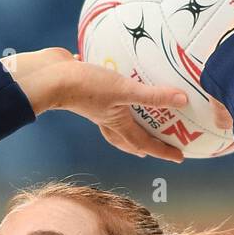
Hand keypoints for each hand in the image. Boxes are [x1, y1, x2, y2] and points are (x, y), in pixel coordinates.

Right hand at [3, 47, 187, 161]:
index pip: (144, 142)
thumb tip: (183, 100)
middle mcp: (106, 117)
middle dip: (140, 145)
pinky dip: (111, 92)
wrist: (50, 77)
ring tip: (133, 119)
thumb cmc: (86, 87)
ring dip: (124, 125)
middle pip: (125, 139)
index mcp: (116, 122)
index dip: (163, 151)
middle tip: (151, 149)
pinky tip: (114, 76)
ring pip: (112, 121)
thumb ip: (153, 95)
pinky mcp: (87, 86)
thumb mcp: (124, 90)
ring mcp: (95, 104)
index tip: (180, 158)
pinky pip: (104, 93)